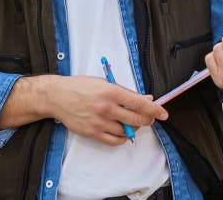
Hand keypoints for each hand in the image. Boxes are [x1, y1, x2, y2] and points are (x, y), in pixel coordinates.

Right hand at [47, 75, 167, 145]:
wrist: (58, 96)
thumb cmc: (81, 86)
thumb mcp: (104, 82)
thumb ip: (126, 92)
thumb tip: (146, 99)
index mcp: (111, 91)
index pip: (140, 104)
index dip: (155, 110)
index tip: (164, 113)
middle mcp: (106, 107)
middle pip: (137, 120)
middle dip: (147, 120)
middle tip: (148, 118)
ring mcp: (99, 122)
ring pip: (127, 131)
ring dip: (133, 128)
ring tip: (129, 122)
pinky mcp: (93, 133)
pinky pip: (115, 141)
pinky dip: (122, 137)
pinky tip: (120, 131)